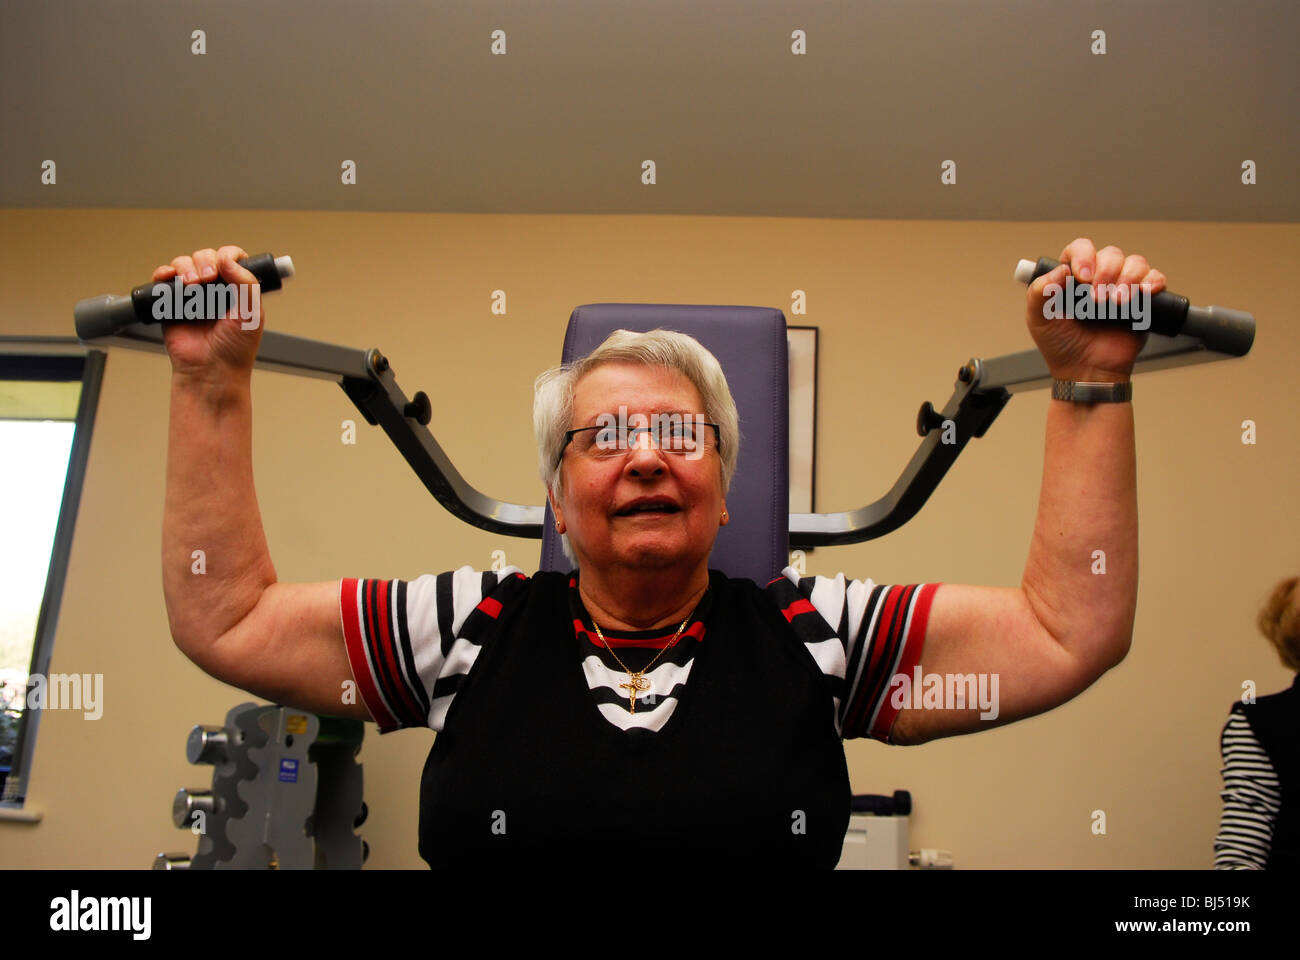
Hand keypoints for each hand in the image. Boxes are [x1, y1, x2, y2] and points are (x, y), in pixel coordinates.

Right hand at [152, 245, 265, 382]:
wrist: (211, 372)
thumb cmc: (235, 351)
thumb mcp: (252, 314)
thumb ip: (246, 283)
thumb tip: (228, 259)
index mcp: (238, 290)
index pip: (232, 259)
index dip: (227, 255)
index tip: (224, 263)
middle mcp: (215, 290)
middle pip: (206, 257)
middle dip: (204, 261)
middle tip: (207, 278)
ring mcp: (193, 296)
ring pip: (184, 264)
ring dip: (185, 267)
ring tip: (192, 284)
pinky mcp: (172, 304)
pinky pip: (164, 280)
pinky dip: (163, 274)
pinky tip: (168, 278)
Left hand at [1024, 238, 1167, 382]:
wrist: (1086, 372)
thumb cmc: (1062, 347)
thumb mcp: (1038, 319)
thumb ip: (1039, 292)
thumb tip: (1059, 270)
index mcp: (1071, 278)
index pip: (1080, 249)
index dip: (1083, 256)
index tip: (1082, 276)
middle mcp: (1098, 279)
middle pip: (1110, 253)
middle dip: (1106, 272)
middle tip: (1098, 299)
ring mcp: (1121, 287)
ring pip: (1134, 262)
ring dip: (1128, 278)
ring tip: (1117, 304)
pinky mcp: (1142, 300)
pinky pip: (1155, 279)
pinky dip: (1152, 282)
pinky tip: (1142, 295)